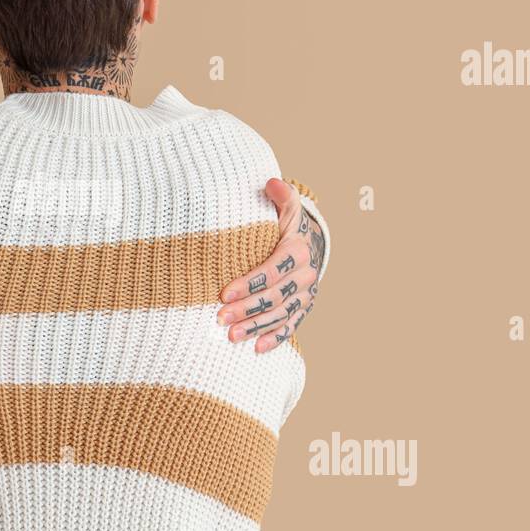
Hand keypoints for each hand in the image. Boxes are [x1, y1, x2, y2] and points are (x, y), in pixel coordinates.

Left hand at [216, 178, 324, 352]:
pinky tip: (257, 348)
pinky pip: (291, 326)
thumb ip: (281, 198)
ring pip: (280, 314)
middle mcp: (305, 276)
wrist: (309, 245)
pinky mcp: (303, 309)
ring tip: (231, 336)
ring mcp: (304, 295)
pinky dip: (275, 338)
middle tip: (219, 319)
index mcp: (298, 251)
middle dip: (247, 309)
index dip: (249, 284)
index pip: (272, 271)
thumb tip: (272, 182)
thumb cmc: (285, 228)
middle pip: (274, 297)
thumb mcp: (285, 210)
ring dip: (256, 327)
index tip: (225, 293)